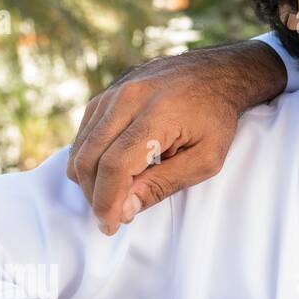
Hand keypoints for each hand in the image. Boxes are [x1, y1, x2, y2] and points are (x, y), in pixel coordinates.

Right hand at [67, 41, 287, 233]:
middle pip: (89, 159)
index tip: (110, 225)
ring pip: (80, 148)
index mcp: (157, 113)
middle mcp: (128, 98)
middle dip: (95, 196)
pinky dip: (90, 159)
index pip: (115, 166)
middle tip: (114, 216)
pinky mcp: (106, 94)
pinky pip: (84, 134)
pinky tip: (115, 172)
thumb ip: (164, 184)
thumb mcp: (206, 159)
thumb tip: (124, 209)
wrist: (218, 73)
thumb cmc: (216, 118)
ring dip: (89, 180)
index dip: (107, 201)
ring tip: (117, 196)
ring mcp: (113, 93)